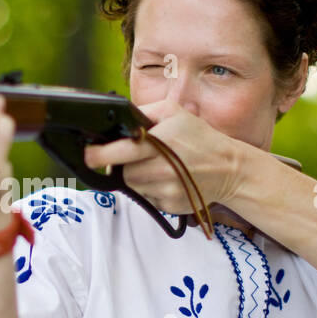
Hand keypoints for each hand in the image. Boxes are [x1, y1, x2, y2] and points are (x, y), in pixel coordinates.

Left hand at [82, 99, 244, 214]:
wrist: (227, 167)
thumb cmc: (199, 137)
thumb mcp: (173, 112)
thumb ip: (144, 112)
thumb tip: (118, 119)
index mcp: (162, 142)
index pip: (122, 151)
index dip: (100, 154)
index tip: (88, 155)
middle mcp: (164, 168)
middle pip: (124, 172)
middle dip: (125, 164)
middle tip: (140, 157)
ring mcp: (167, 190)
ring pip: (133, 186)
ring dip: (138, 177)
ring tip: (158, 166)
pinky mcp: (170, 206)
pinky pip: (146, 199)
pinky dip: (151, 190)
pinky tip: (167, 180)